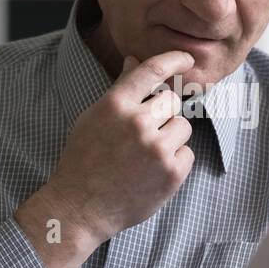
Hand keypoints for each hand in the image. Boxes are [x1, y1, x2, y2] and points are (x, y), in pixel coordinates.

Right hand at [15, 50, 195, 267]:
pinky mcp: (172, 173)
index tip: (186, 59)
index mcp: (116, 105)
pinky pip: (187, 153)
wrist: (81, 208)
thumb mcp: (94, 118)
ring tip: (147, 155)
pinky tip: (152, 172)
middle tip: (144, 134)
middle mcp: (138, 123)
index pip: (153, 70)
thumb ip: (120, 91)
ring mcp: (157, 149)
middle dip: (162, 114)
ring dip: (170, 137)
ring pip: (182, 126)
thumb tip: (135, 60)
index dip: (175, 59)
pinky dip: (175, 161)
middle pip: (172, 101)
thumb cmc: (84, 161)